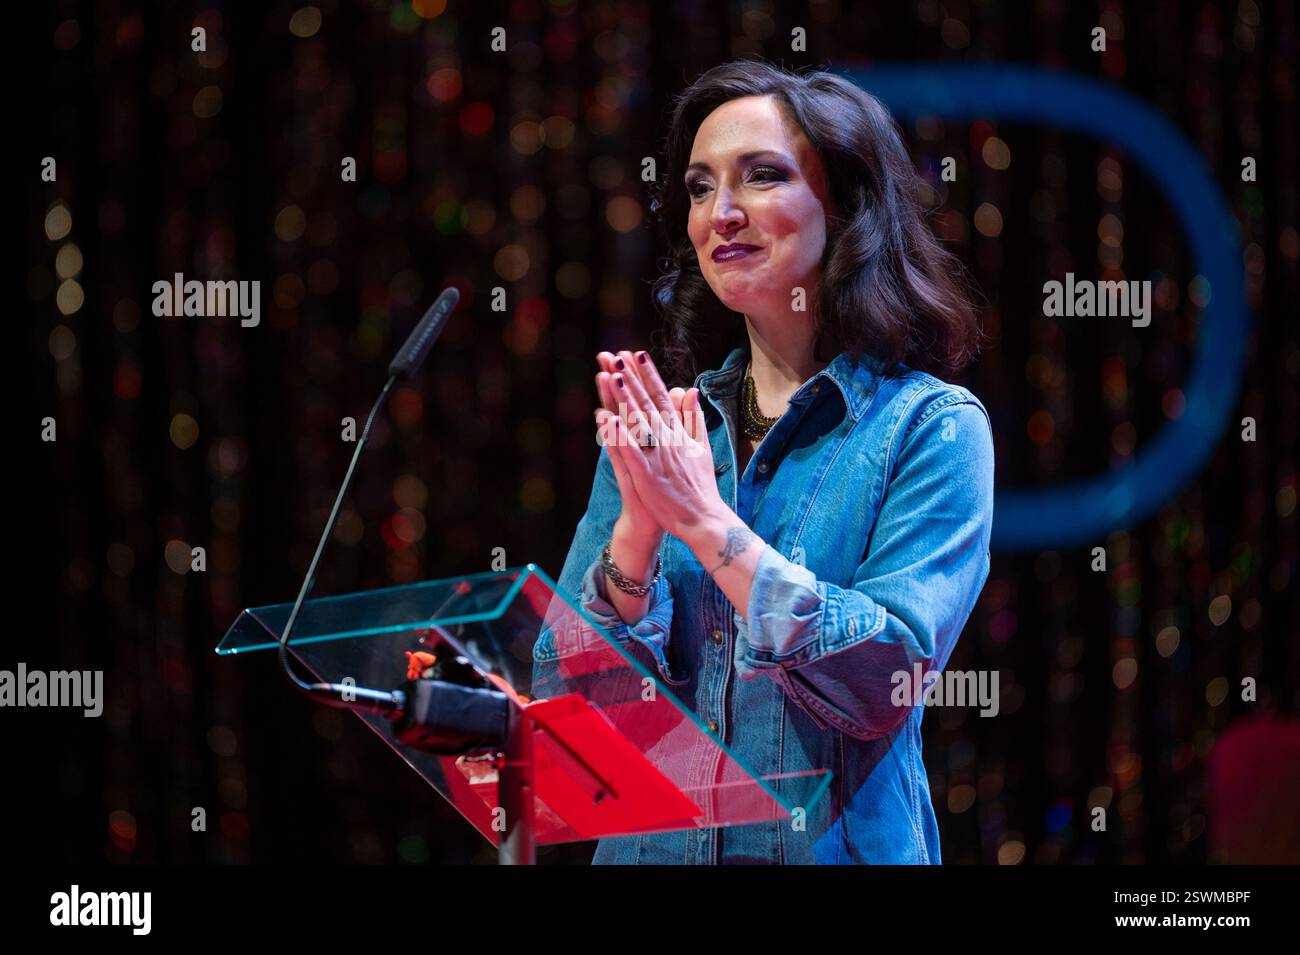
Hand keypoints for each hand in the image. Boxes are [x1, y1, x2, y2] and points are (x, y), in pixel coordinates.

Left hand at [598, 349, 725, 540]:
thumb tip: (689, 390)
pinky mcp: (646, 474)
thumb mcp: (700, 446)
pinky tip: (605, 419)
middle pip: (646, 403)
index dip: (649, 375)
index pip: (662, 397)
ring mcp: (657, 455)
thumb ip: (693, 418)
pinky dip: (618, 434)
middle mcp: (668, 439)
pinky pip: (629, 451)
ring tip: (611, 376)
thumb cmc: (700, 485)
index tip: (637, 354)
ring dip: (624, 399)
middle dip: (631, 379)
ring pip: (637, 422)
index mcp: (679, 432)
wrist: (703, 518)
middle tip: (617, 356)